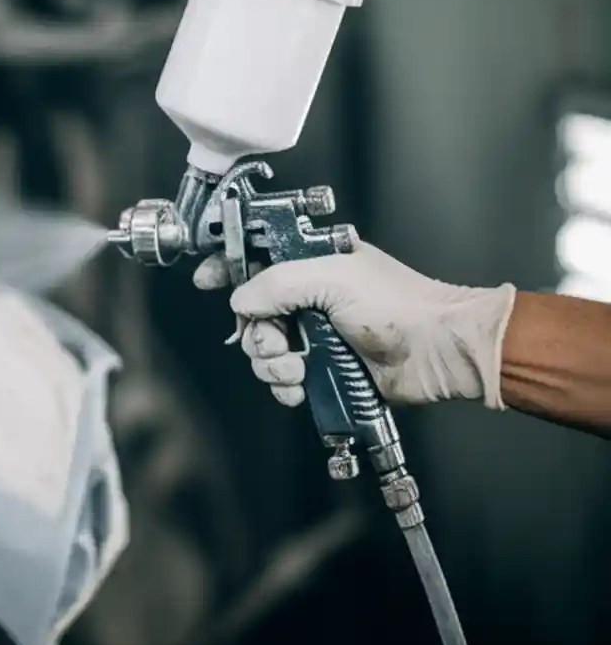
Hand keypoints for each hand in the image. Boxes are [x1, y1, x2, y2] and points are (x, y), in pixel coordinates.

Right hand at [192, 243, 516, 408]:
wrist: (437, 351)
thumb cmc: (399, 305)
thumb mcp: (332, 277)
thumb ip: (277, 283)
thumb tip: (240, 301)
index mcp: (312, 263)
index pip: (257, 257)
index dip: (227, 266)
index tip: (206, 279)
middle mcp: (309, 297)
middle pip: (251, 314)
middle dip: (256, 334)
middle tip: (278, 342)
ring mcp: (315, 335)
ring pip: (263, 351)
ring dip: (272, 365)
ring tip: (298, 368)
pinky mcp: (322, 368)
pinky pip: (282, 379)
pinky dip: (284, 386)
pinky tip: (299, 387)